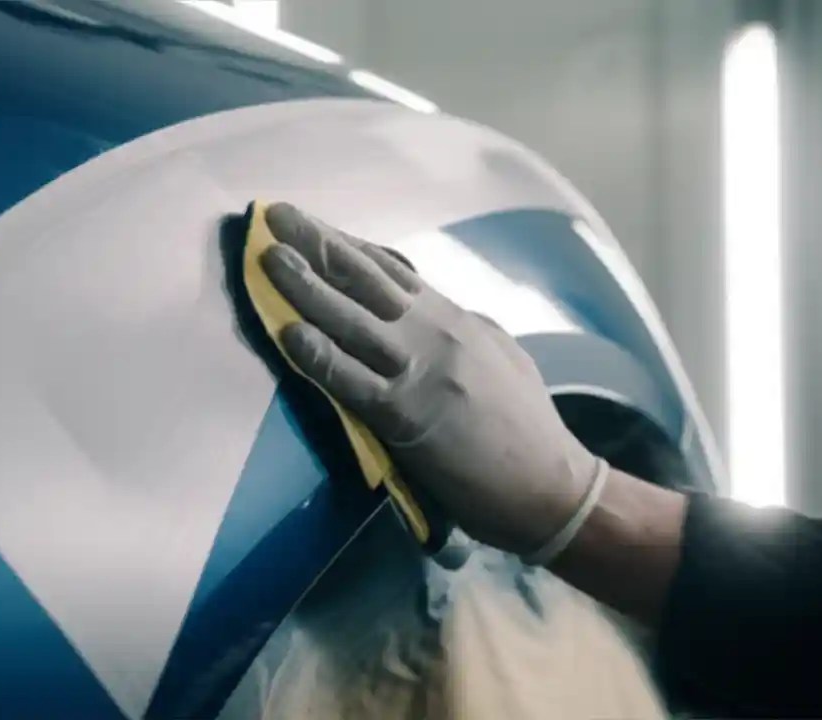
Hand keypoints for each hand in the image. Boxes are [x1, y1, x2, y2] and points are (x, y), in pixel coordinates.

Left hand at [260, 203, 599, 555]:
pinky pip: (353, 381)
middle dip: (317, 244)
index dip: (344, 243)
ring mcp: (420, 371)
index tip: (307, 221)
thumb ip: (461, 327)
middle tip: (274, 215)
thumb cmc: (525, 426)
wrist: (552, 485)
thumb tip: (430, 308)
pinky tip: (289, 334)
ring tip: (270, 258)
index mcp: (452, 318)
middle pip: (365, 280)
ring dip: (306, 287)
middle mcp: (434, 332)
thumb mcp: (497, 355)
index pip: (388, 270)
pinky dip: (319, 356)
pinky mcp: (407, 416)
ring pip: (353, 320)